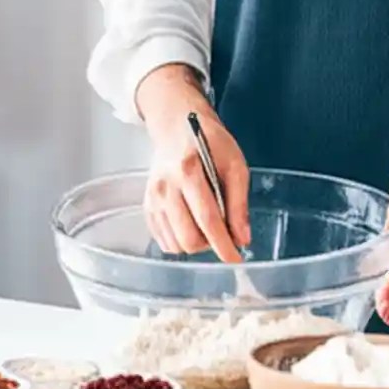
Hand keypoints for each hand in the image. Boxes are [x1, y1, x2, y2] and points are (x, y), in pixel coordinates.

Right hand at [137, 64, 250, 261]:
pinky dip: (180, 240)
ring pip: (174, 243)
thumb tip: (242, 238)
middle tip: (222, 231)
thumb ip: (238, 203)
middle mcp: (165, 187)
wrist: (176, 129)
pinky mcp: (147, 207)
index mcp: (188, 171)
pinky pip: (163, 240)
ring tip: (205, 225)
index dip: (223, 244)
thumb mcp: (235, 165)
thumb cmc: (209, 143)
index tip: (235, 259)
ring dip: (195, 243)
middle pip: (188, 237)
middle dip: (210, 244)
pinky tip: (190, 224)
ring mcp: (152, 199)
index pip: (208, 219)